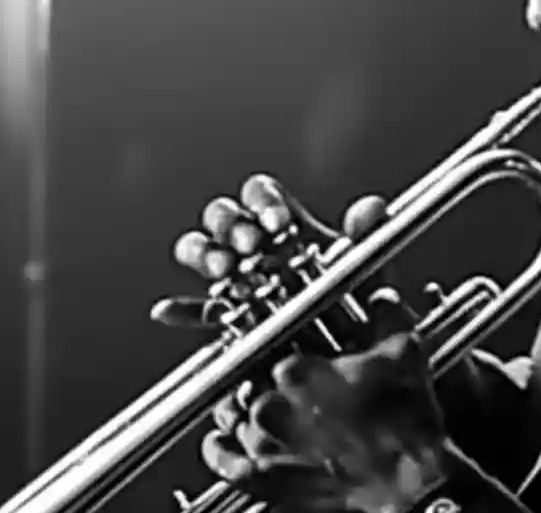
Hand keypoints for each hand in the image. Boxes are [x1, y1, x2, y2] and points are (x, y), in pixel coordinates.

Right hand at [154, 173, 394, 332]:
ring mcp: (234, 276)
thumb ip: (368, 237)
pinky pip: (195, 309)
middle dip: (232, 225)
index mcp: (282, 221)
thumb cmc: (355, 297)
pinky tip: (167, 312)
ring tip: (224, 270)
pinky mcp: (225, 314)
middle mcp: (252, 242)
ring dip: (204, 253)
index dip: (262, 201)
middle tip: (251, 246)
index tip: (276, 223)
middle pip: (222, 215)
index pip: (258, 192)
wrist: (347, 348)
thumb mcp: (368, 267)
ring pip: (199, 248)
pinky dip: (179, 310)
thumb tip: (373, 208)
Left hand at [203, 332, 451, 512]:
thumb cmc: (405, 426)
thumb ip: (387, 319)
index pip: (276, 353)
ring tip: (253, 411)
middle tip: (293, 392)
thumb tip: (382, 301)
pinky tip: (218, 445)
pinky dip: (219, 453)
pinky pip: (225, 464)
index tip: (306, 363)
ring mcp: (266, 445)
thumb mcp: (405, 356)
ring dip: (241, 414)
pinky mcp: (266, 481)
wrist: (412, 485)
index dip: (293, 358)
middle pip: (252, 386)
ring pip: (236, 419)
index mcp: (297, 371)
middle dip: (267, 386)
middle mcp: (273, 407)